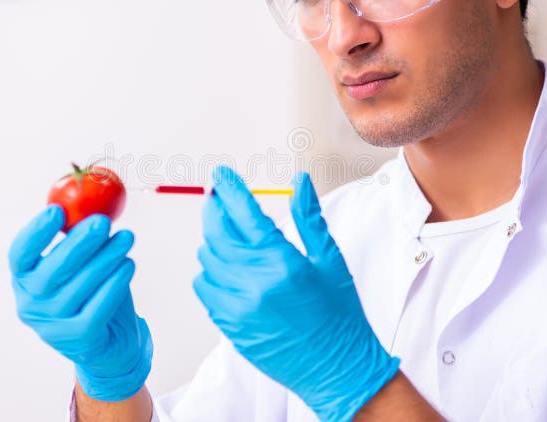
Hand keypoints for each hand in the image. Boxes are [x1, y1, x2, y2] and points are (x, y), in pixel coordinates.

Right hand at [8, 205, 152, 400]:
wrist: (109, 338)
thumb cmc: (91, 289)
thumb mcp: (80, 260)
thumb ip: (78, 233)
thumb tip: (91, 198)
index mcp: (24, 279)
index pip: (20, 255)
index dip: (36, 233)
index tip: (57, 210)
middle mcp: (31, 304)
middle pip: (51, 271)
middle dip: (79, 243)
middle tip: (103, 222)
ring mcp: (52, 326)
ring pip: (79, 288)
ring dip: (106, 259)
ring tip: (126, 238)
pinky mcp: (79, 339)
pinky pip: (97, 308)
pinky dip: (114, 284)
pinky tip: (128, 265)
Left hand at [194, 167, 399, 421]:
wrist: (338, 370)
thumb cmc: (340, 315)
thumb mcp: (330, 261)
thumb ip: (308, 218)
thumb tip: (298, 181)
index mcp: (282, 263)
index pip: (244, 214)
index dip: (229, 190)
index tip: (221, 176)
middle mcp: (254, 284)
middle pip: (217, 233)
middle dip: (215, 210)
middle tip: (218, 199)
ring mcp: (238, 308)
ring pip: (207, 259)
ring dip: (214, 241)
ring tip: (228, 235)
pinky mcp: (230, 327)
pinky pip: (205, 288)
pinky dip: (210, 272)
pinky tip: (226, 268)